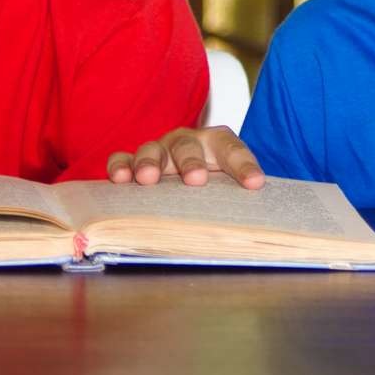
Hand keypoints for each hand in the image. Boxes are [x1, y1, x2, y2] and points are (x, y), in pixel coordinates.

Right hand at [106, 126, 265, 189]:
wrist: (186, 172)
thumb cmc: (211, 183)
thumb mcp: (227, 188)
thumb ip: (236, 200)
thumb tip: (250, 232)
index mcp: (216, 144)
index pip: (232, 150)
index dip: (243, 166)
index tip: (255, 184)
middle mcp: (186, 142)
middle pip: (187, 146)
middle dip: (191, 161)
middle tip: (195, 179)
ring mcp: (158, 150)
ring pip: (153, 150)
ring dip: (150, 163)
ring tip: (148, 179)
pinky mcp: (133, 161)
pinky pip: (122, 158)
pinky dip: (120, 166)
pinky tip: (120, 179)